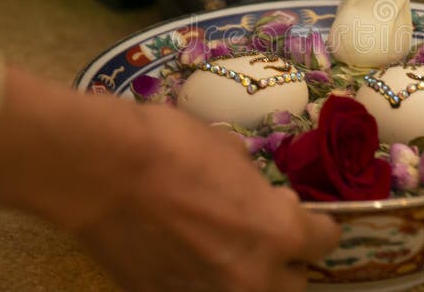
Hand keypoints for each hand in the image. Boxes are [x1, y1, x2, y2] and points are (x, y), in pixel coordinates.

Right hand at [0, 68, 339, 290]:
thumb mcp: (230, 151)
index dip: (319, 227)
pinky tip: (181, 253)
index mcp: (277, 233)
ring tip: (221, 246)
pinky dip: (200, 278)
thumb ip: (256, 186)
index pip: (324, 242)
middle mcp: (250, 276)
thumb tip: (260, 195)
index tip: (309, 218)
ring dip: (244, 273)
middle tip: (264, 234)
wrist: (99, 169)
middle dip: (285, 260)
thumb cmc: (172, 145)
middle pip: (293, 284)